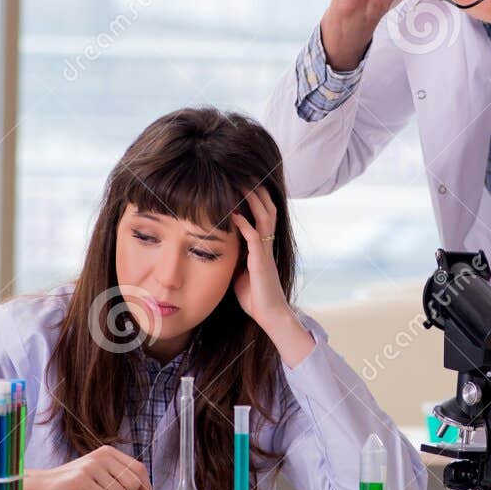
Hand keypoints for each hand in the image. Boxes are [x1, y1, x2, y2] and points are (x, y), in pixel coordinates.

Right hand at [24, 447, 153, 489]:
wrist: (40, 487)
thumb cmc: (70, 487)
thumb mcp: (98, 477)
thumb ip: (118, 480)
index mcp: (109, 453)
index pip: (139, 469)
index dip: (146, 489)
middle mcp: (102, 455)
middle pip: (133, 482)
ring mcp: (91, 466)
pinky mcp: (81, 478)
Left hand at [229, 185, 288, 328]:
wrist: (270, 316)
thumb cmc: (255, 298)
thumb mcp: (240, 273)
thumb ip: (235, 257)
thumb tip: (221, 248)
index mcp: (262, 246)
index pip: (262, 214)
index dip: (256, 198)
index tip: (244, 182)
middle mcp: (267, 245)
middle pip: (267, 209)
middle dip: (258, 190)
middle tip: (245, 173)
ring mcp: (265, 252)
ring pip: (264, 217)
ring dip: (253, 200)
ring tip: (243, 184)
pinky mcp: (261, 262)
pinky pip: (254, 237)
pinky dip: (244, 224)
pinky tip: (234, 214)